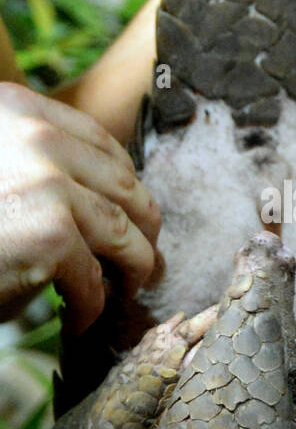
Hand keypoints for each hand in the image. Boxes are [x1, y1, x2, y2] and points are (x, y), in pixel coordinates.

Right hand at [0, 83, 160, 333]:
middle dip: (142, 230)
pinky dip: (91, 306)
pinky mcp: (51, 237)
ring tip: (123, 293)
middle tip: (143, 263)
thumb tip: (112, 199)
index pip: (101, 143)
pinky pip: (94, 279)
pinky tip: (80, 318)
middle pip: (124, 185)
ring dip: (130, 270)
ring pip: (123, 234)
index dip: (126, 185)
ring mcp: (48, 185)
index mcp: (19, 110)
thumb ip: (38, 164)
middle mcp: (38, 138)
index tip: (132, 216)